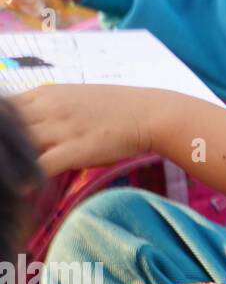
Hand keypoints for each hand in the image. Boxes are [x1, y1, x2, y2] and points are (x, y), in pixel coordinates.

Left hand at [13, 84, 169, 175]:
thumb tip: (29, 126)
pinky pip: (39, 166)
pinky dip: (26, 179)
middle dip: (2, 146)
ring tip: (11, 176)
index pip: (2, 108)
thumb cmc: (116, 109)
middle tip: (7, 161)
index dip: (1, 127)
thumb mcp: (75, 98)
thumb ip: (48, 109)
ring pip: (15, 147)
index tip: (5, 144)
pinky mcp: (75, 149)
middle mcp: (47, 108)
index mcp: (44, 94)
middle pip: (3, 127)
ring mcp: (60, 128)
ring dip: (10, 163)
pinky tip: (20, 190)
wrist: (152, 113)